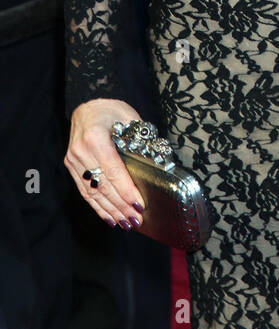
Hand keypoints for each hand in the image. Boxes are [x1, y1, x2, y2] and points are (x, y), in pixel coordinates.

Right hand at [65, 98, 145, 228]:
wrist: (88, 105)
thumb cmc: (111, 111)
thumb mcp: (130, 119)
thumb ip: (141, 142)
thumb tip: (158, 164)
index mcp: (95, 137)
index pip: (112, 171)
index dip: (126, 190)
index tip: (138, 204)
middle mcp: (80, 151)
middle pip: (102, 185)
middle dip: (121, 205)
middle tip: (136, 219)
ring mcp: (73, 160)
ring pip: (93, 192)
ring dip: (110, 210)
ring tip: (126, 223)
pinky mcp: (71, 166)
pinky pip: (85, 191)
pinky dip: (98, 206)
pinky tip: (109, 217)